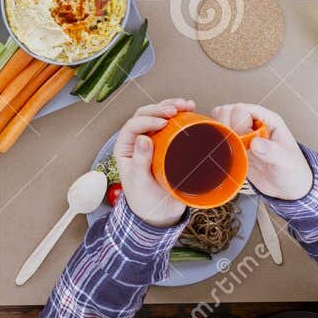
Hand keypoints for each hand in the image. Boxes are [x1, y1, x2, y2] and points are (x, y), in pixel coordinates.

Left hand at [113, 98, 191, 228]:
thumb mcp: (139, 182)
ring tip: (186, 104)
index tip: (163, 123)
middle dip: (160, 108)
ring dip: (172, 107)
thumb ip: (140, 162)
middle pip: (146, 116)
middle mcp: (138, 141)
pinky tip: (191, 110)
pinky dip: (181, 116)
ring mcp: (154, 141)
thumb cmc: (144, 199)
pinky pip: (173, 126)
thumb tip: (143, 138)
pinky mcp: (169, 144)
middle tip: (176, 109)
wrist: (159, 213)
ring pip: (159, 116)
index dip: (147, 120)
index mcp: (125, 148)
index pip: (132, 126)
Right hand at [211, 103, 312, 201]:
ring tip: (233, 148)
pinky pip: (219, 135)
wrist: (287, 189)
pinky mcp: (236, 145)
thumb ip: (272, 152)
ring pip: (220, 120)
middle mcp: (254, 123)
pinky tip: (227, 152)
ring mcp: (243, 134)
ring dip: (222, 134)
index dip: (240, 124)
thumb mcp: (286, 162)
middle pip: (228, 111)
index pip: (243, 109)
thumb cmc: (293, 171)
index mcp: (268, 120)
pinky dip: (217, 141)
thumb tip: (256, 143)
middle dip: (228, 128)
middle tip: (239, 144)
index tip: (247, 141)